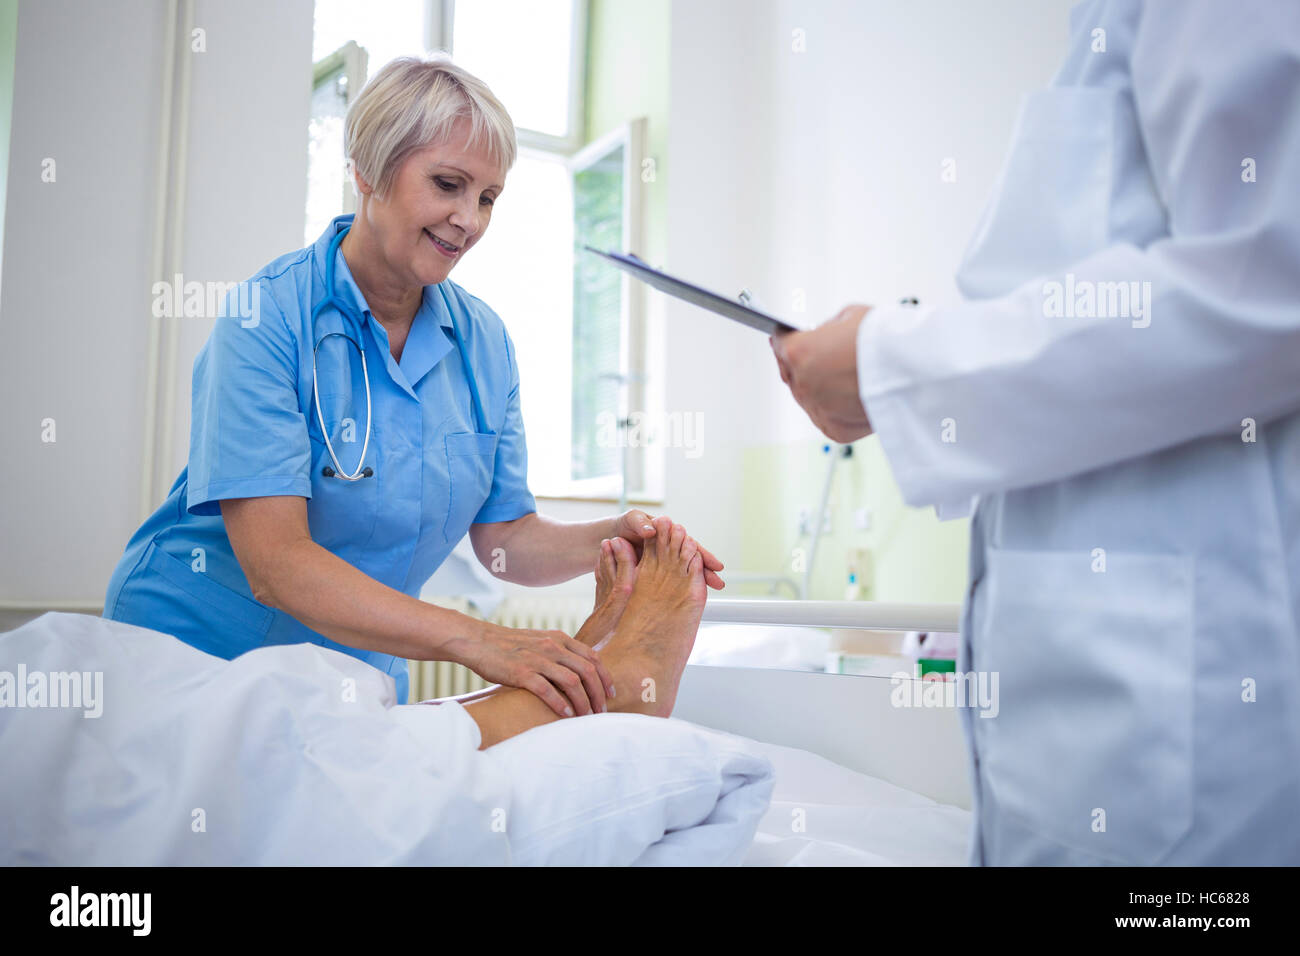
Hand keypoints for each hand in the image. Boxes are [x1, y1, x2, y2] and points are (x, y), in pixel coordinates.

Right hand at [456, 621, 615, 717]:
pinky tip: (566, 715)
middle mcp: (553, 647)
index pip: (592, 657)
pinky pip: (548, 691)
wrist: (479, 641)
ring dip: (583, 703)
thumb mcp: (540, 641)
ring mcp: (538, 659)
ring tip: (586, 717)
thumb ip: (559, 652)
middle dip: (598, 694)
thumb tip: (577, 671)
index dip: (605, 677)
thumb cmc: (509, 645)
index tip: (610, 694)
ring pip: (572, 683)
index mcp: (559, 638)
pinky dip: (560, 704)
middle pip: (587, 672)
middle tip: (602, 711)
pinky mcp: (522, 673)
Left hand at [613, 509, 724, 589]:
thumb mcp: (631, 521)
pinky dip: (680, 587)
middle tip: (719, 584)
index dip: (703, 555)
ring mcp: (664, 562)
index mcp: (669, 535)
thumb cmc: (623, 526)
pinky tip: (686, 597)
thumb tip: (650, 530)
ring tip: (711, 592)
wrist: (608, 539)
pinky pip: (670, 579)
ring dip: (698, 581)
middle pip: (692, 561)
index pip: (690, 545)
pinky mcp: (654, 572)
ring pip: (684, 572)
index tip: (716, 565)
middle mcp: (670, 549)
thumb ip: (640, 524)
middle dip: (707, 572)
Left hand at [770, 304, 873, 442]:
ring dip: (819, 387)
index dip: (784, 338)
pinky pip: (828, 418)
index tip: (786, 338)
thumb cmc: (886, 339)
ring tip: (839, 376)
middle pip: (792, 373)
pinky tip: (849, 395)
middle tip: (814, 357)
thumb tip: (826, 338)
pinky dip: (835, 408)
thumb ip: (829, 329)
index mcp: (799, 352)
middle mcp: (803, 384)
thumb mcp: (851, 316)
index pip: (780, 344)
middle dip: (800, 364)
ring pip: (809, 398)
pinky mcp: (836, 430)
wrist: (915, 370)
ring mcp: (818, 410)